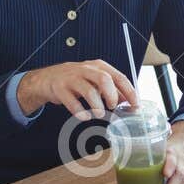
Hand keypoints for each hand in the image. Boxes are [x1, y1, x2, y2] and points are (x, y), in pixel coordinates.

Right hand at [17, 58, 137, 119]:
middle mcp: (86, 69)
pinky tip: (84, 116)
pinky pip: (71, 101)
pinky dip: (79, 111)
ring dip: (97, 105)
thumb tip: (128, 101)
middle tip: (113, 106)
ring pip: (88, 90)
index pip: (119, 77)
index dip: (129, 92)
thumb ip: (112, 89)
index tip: (135, 105)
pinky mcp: (59, 88)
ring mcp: (72, 78)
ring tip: (99, 114)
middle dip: (112, 95)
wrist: (48, 78)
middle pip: (104, 79)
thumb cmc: (76, 80)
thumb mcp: (95, 81)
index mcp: (99, 66)